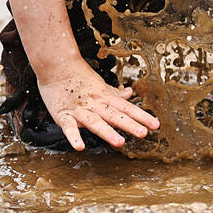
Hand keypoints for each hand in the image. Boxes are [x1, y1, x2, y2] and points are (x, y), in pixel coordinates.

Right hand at [36, 64, 159, 150]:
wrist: (56, 65)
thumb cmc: (78, 77)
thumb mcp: (100, 85)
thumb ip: (114, 93)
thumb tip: (130, 93)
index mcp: (105, 98)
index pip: (127, 108)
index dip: (141, 116)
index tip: (156, 125)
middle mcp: (95, 104)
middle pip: (114, 115)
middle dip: (129, 124)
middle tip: (143, 134)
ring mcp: (79, 110)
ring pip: (95, 122)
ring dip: (107, 132)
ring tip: (119, 143)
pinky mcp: (63, 114)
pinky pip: (69, 127)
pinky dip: (74, 136)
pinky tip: (80, 147)